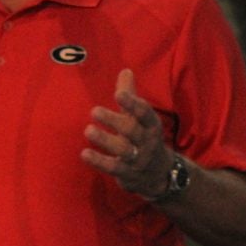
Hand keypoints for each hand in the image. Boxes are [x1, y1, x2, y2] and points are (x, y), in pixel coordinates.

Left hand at [80, 68, 171, 199]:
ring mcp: (138, 159)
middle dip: (114, 121)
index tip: (119, 94)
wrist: (160, 175)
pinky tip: (84, 153)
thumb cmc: (144, 138)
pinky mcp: (127, 174)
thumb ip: (130, 96)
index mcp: (151, 125)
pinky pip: (113, 168)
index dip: (133, 103)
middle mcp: (147, 142)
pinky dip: (99, 161)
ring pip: (124, 150)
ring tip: (88, 130)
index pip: (145, 113)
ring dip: (105, 140)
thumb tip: (125, 70)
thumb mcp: (141, 118)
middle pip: (132, 130)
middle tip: (94, 111)